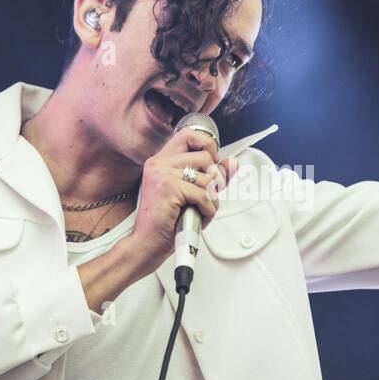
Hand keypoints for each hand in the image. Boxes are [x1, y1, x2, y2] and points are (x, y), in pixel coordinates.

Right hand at [126, 127, 238, 274]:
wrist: (145, 244)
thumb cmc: (165, 222)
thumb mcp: (190, 194)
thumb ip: (211, 177)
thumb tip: (232, 163)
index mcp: (161, 161)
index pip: (189, 135)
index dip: (207, 146)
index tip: (212, 164)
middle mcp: (159, 163)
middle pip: (205, 157)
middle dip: (215, 180)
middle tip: (207, 195)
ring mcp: (162, 174)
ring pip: (207, 179)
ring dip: (212, 200)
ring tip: (201, 211)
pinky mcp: (168, 188)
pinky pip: (203, 194)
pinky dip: (208, 210)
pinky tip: (199, 217)